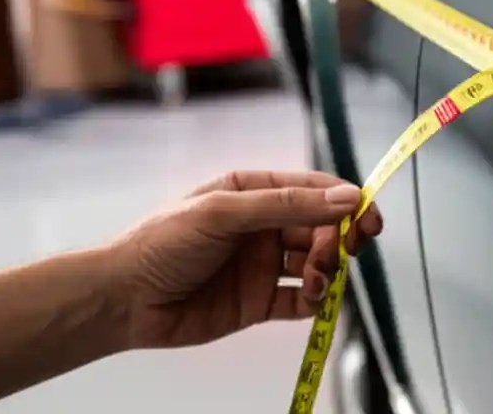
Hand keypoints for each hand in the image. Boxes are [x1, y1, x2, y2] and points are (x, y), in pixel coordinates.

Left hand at [106, 171, 382, 349]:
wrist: (123, 301)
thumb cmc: (161, 244)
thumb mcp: (223, 212)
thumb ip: (285, 206)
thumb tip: (345, 199)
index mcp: (252, 193)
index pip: (312, 190)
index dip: (346, 200)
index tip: (369, 216)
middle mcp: (262, 227)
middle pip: (321, 226)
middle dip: (340, 236)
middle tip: (342, 249)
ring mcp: (262, 265)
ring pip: (317, 263)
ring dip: (328, 268)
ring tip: (317, 276)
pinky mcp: (260, 302)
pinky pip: (302, 300)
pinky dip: (317, 299)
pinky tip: (312, 297)